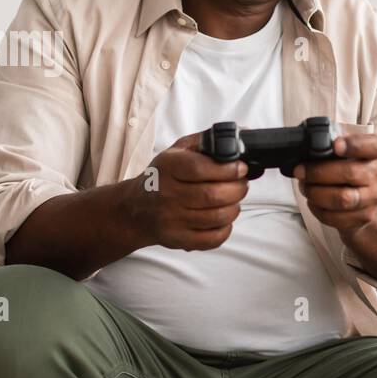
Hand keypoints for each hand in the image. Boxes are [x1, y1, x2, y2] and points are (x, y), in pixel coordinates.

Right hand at [121, 131, 248, 250]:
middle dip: (237, 189)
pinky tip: (223, 218)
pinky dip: (226, 228)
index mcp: (168, 167)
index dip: (228, 169)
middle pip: (213, 195)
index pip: (201, 169)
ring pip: (217, 217)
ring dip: (234, 207)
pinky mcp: (179, 239)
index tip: (241, 168)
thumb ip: (206, 142)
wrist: (135, 209)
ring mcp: (172, 219)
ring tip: (233, 200)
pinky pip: (213, 239)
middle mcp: (167, 194)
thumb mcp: (177, 151)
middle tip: (241, 184)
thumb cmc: (163, 177)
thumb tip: (240, 138)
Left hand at [291, 134, 376, 234]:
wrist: (367, 199)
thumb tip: (310, 142)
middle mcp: (376, 175)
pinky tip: (313, 201)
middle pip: (350, 173)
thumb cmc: (351, 170)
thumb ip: (333, 142)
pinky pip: (335, 216)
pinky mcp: (362, 217)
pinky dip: (318, 208)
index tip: (336, 146)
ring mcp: (371, 198)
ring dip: (316, 193)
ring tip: (305, 187)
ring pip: (342, 199)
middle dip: (319, 172)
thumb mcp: (346, 151)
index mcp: (374, 153)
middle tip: (301, 171)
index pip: (374, 146)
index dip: (354, 145)